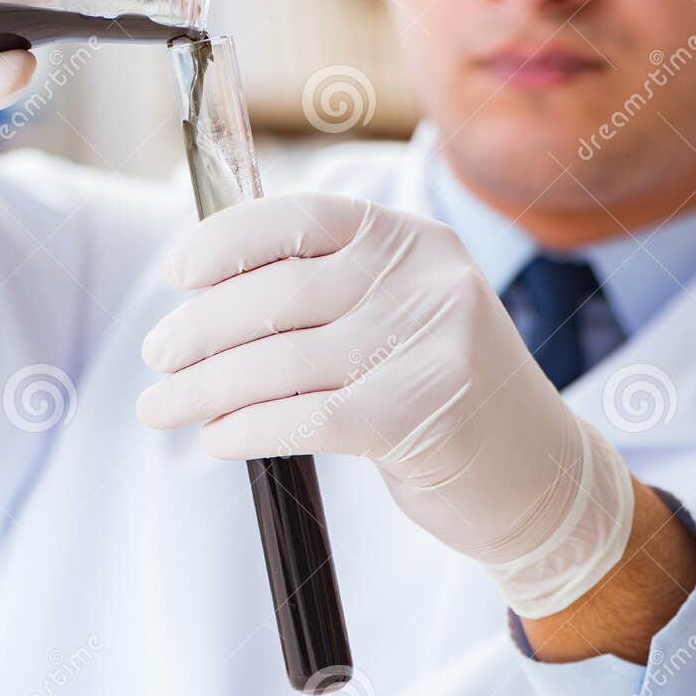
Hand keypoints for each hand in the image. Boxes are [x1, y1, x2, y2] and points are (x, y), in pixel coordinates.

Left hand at [135, 192, 634, 617]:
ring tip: (162, 406)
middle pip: (279, 295)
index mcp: (412, 241)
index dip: (227, 241)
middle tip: (156, 357)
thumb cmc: (443, 393)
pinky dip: (248, 428)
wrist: (539, 477)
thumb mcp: (400, 315)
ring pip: (281, 361)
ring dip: (204, 386)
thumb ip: (327, 292)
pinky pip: (306, 417)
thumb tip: (206, 292)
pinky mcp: (421, 414)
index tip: (176, 273)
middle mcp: (425, 282)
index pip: (302, 218)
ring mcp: (429, 346)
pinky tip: (218, 437)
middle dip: (198, 328)